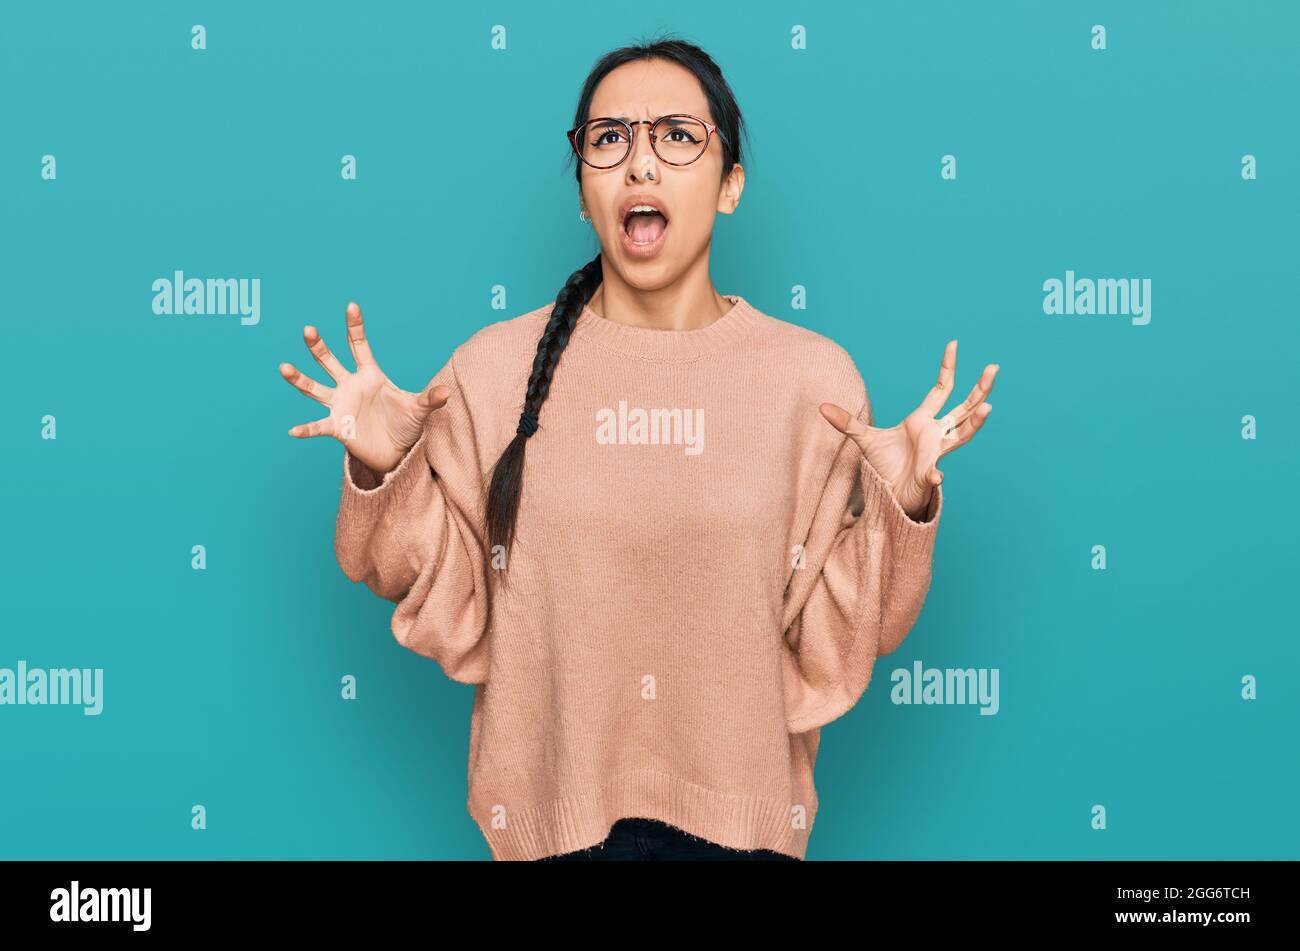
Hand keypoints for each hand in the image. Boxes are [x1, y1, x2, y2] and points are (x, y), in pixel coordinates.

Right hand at [279, 302, 449, 474]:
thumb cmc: (405, 425)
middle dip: (318, 347)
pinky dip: (307, 429)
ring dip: (299, 379)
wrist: (396, 451)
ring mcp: (341, 405)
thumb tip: (446, 392)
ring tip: (283, 367)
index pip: (359, 345)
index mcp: (370, 375)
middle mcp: (350, 386)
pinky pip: (318, 426)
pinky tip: (293, 431)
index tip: (351, 306)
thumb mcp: (418, 410)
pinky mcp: (338, 427)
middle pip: (330, 361)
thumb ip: (430, 399)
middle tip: (308, 329)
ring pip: (314, 388)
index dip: (355, 326)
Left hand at [820, 341, 997, 518]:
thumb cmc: (885, 465)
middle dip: (980, 388)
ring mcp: (937, 451)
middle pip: (964, 406)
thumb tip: (822, 408)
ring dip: (976, 421)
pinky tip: (935, 477)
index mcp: (923, 419)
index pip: (942, 388)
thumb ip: (846, 422)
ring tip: (988, 407)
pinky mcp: (928, 473)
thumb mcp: (863, 438)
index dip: (948, 367)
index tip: (953, 344)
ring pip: (963, 432)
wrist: (889, 492)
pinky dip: (933, 476)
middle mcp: (936, 432)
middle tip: (994, 368)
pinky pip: (933, 473)